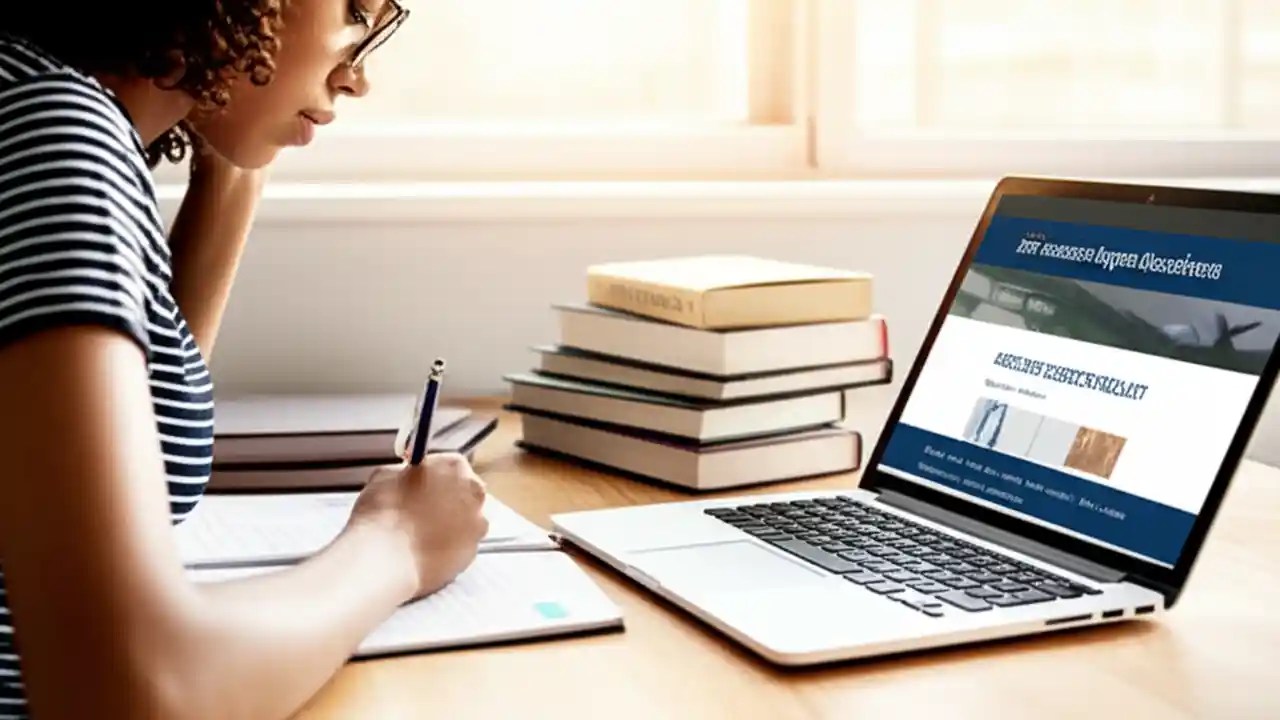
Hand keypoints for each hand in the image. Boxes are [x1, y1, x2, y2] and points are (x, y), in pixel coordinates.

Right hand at [347, 453, 488, 598]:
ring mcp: (475, 527)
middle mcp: (473, 495)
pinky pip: (461, 547)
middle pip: (465, 492)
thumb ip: (403, 473)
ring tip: (421, 534)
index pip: (451, 464)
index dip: (434, 474)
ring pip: (466, 521)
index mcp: (454, 468)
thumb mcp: (384, 476)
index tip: (421, 482)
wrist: (385, 558)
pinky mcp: (471, 554)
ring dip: (450, 524)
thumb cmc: (383, 514)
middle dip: (447, 498)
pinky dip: (448, 548)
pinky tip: (426, 552)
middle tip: (422, 509)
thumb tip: (403, 477)